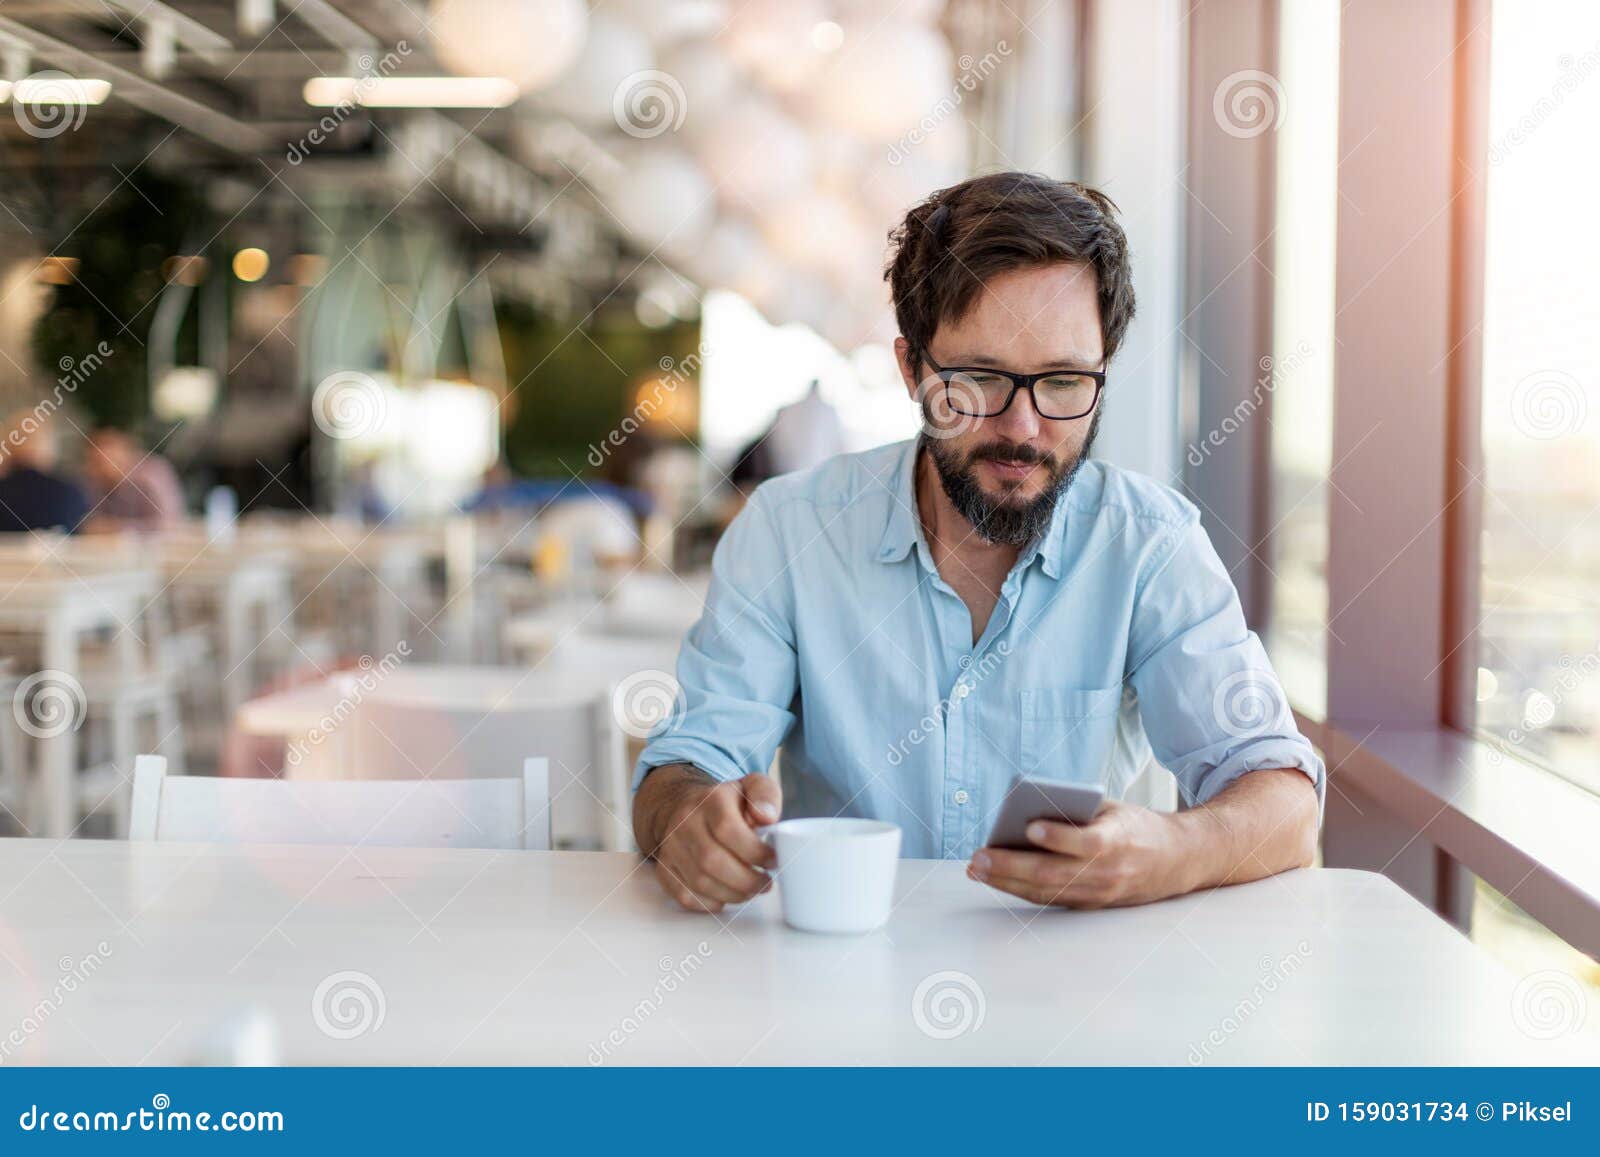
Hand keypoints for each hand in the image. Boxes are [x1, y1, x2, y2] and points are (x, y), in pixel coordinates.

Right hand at [651, 773, 779, 913]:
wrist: (688, 807)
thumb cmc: (728, 803)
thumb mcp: (752, 787)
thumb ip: (766, 795)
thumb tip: (767, 817)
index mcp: (711, 800)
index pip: (728, 829)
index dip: (754, 852)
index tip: (773, 861)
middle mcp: (685, 822)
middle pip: (712, 860)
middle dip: (746, 880)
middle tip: (765, 883)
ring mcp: (671, 846)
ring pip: (700, 881)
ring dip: (732, 894)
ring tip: (752, 890)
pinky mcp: (665, 867)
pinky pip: (685, 895)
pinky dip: (710, 903)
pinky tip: (726, 896)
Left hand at [967, 800, 1190, 908]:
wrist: (1177, 861)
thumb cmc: (1135, 826)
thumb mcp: (1113, 808)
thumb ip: (1076, 811)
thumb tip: (1026, 813)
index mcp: (1119, 840)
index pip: (1088, 842)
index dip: (1059, 837)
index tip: (1029, 826)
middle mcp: (1109, 872)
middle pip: (1055, 872)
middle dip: (1012, 866)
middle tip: (979, 858)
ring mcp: (1100, 893)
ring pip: (1048, 892)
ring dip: (1008, 882)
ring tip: (977, 869)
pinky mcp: (1093, 905)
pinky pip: (1051, 899)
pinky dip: (1021, 890)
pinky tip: (996, 878)